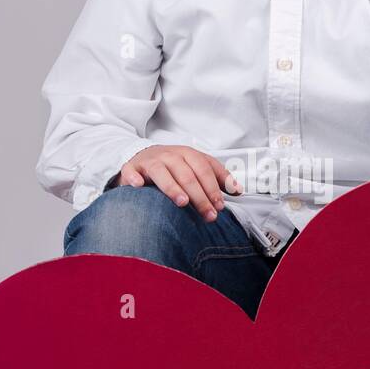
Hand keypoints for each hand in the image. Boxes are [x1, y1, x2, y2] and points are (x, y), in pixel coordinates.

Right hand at [119, 146, 242, 221]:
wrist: (143, 157)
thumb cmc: (174, 166)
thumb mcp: (197, 167)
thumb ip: (217, 177)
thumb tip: (238, 190)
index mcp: (188, 154)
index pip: (204, 169)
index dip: (213, 187)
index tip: (220, 206)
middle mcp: (170, 155)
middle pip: (187, 174)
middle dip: (199, 196)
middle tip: (208, 214)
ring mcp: (150, 161)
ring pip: (162, 172)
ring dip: (172, 187)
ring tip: (182, 202)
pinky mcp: (132, 168)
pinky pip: (131, 172)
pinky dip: (134, 178)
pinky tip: (138, 186)